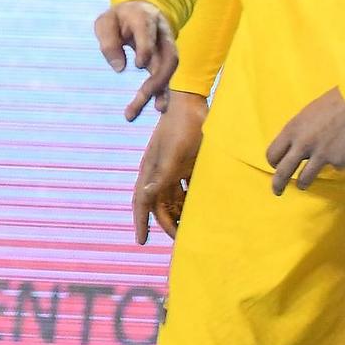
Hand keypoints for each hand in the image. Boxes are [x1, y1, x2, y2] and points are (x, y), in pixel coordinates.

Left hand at [93, 0, 177, 120]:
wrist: (140, 11)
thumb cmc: (119, 18)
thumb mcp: (106, 23)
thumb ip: (109, 41)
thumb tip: (119, 69)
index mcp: (145, 19)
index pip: (148, 34)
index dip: (147, 49)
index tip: (138, 65)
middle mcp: (162, 35)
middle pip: (167, 58)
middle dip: (158, 78)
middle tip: (143, 95)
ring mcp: (167, 49)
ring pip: (168, 72)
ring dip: (159, 92)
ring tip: (152, 110)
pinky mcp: (165, 61)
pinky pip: (166, 78)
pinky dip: (162, 93)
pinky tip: (159, 108)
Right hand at [132, 92, 205, 243]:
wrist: (194, 102)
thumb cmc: (183, 127)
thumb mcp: (174, 154)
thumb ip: (162, 176)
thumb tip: (146, 196)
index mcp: (151, 168)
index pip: (141, 201)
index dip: (140, 221)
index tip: (141, 241)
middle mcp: (158, 171)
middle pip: (159, 203)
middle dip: (167, 222)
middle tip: (181, 240)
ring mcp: (173, 167)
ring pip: (174, 197)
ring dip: (180, 212)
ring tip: (192, 228)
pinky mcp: (187, 164)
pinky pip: (187, 188)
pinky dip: (192, 199)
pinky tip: (204, 208)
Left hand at [266, 86, 344, 192]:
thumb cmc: (334, 104)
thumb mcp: (307, 115)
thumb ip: (299, 132)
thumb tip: (295, 147)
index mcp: (292, 130)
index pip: (273, 153)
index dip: (273, 162)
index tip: (276, 167)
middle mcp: (302, 144)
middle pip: (283, 171)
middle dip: (278, 184)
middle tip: (277, 191)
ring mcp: (321, 155)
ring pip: (304, 178)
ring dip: (302, 183)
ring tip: (303, 185)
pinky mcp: (339, 162)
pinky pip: (335, 166)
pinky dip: (338, 162)